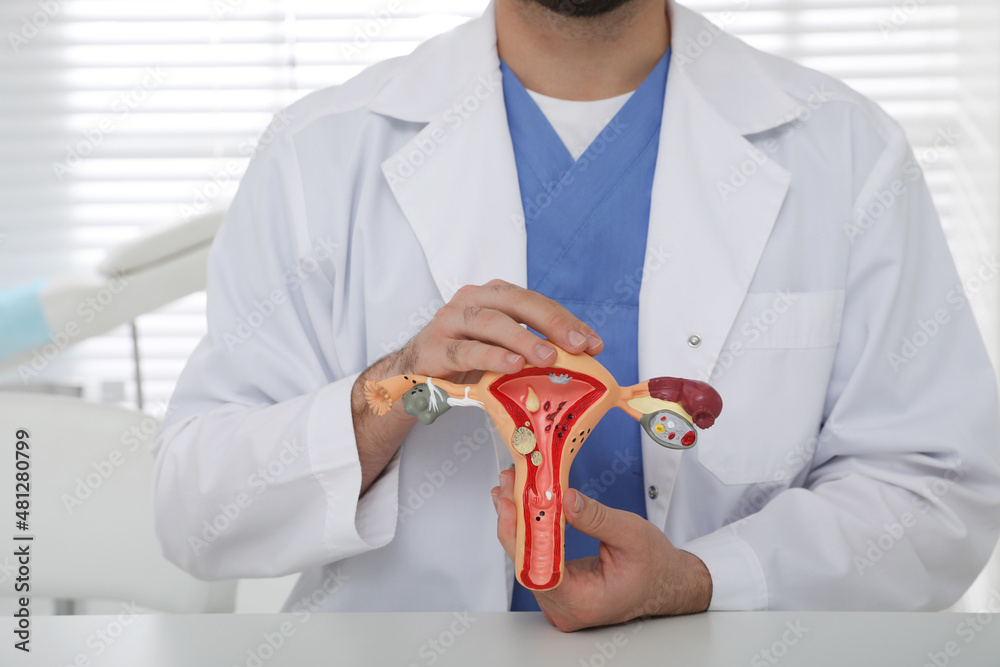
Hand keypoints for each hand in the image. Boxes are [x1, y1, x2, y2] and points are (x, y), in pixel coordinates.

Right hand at [351, 280, 601, 495]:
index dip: (567, 320)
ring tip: (548, 357)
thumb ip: (532, 348)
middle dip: (551, 322)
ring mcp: (449, 321)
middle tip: (579, 345)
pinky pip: (465, 350)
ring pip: (490, 322)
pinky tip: (512, 366)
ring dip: (523, 339)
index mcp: (492, 295)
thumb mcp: (502, 350)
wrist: (414, 377)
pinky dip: (491, 357)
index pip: (536, 301)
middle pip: (516, 302)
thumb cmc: (465, 361)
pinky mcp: (433, 348)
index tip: (594, 343)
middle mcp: (471, 300)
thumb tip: (581, 360)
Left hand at [491, 468, 711, 631]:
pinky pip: (533, 560)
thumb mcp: (631, 534)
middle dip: (515, 520)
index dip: (520, 535)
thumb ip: (595, 517)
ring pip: (525, 560)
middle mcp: (565, 608)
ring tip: (512, 488)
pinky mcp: (556, 590)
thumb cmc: (654, 566)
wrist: (667, 582)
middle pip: (525, 563)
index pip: (538, 571)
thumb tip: (563, 499)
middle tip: (509, 484)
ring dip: (518, 522)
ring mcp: (558, 602)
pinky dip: (527, 531)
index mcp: (584, 602)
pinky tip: (520, 507)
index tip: (511, 503)